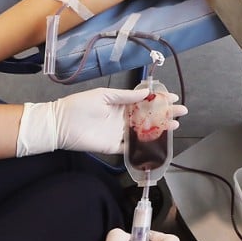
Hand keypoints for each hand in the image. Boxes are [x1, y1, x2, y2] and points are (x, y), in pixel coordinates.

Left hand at [16, 87, 186, 156]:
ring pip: (144, 131)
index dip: (159, 100)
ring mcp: (119, 133)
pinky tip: (156, 143)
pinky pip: (131, 147)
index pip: (145, 102)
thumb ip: (125, 96)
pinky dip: (143, 146)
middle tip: (181, 112)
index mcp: (121, 104)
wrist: (60, 124)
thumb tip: (146, 93)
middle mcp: (123, 118)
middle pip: (149, 117)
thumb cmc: (80, 105)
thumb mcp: (104, 95)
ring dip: (159, 129)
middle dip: (165, 114)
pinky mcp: (113, 146)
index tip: (173, 97)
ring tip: (174, 126)